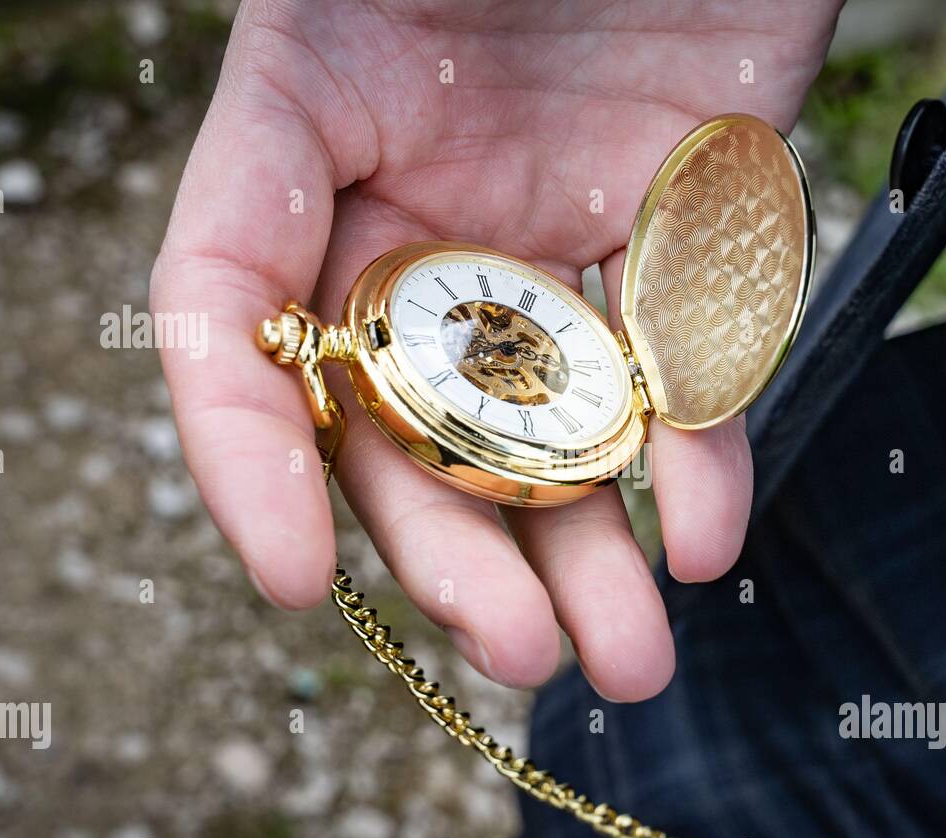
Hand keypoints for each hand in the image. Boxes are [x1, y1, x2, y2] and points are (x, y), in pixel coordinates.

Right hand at [150, 0, 840, 700]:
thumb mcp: (352, 5)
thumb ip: (285, 135)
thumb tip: (238, 319)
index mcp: (314, 150)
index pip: (242, 333)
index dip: (251, 462)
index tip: (292, 579)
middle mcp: (430, 217)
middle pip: (418, 426)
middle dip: (463, 555)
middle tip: (516, 658)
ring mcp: (561, 237)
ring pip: (558, 433)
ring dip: (590, 556)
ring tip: (630, 664)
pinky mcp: (681, 237)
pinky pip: (685, 371)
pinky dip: (702, 454)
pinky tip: (707, 535)